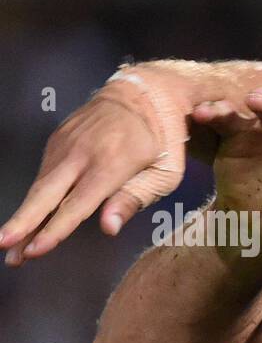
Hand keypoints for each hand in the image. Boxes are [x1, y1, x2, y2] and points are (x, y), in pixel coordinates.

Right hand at [1, 69, 186, 265]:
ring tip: (10, 246)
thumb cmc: (163, 140)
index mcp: (110, 165)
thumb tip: (108, 228)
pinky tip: (28, 220)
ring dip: (24, 216)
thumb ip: (134, 198)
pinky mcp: (57, 140)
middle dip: (22, 223)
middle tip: (3, 247)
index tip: (35, 250)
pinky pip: (44, 174)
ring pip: (39, 186)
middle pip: (45, 194)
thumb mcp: (165, 173)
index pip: (77, 204)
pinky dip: (34, 198)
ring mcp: (65, 144)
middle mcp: (80, 153)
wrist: (143, 92)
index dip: (55, 230)